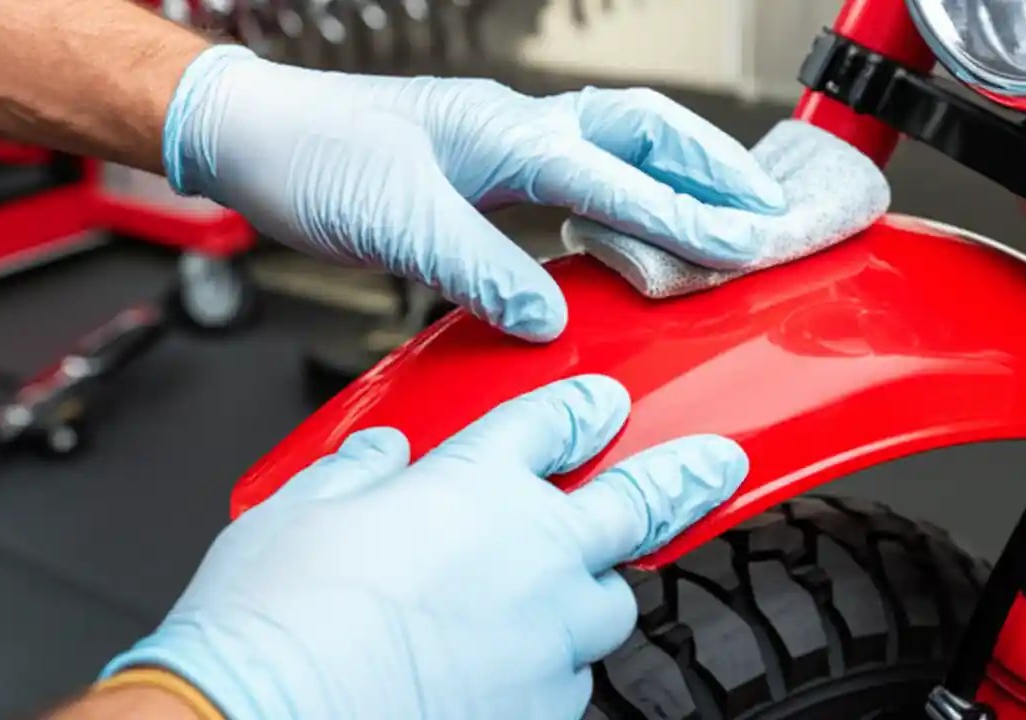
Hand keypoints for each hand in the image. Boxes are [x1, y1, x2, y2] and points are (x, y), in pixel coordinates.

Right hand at [101, 376, 747, 719]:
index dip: (587, 405)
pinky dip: (550, 667)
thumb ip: (356, 472)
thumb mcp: (300, 509)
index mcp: (476, 484)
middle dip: (684, 477)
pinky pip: (570, 680)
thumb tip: (379, 457)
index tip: (604, 402)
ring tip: (567, 593)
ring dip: (592, 590)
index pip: (557, 421)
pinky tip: (511, 668)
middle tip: (714, 464)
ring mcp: (547, 637)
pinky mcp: (540, 710)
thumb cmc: (276, 620)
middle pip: (637, 503)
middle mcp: (533, 554)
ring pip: (609, 605)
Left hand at [164, 46, 785, 340]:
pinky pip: (579, 173)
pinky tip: (630, 226)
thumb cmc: (315, 159)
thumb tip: (549, 320)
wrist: (253, 133)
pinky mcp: (483, 164)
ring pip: (619, 146)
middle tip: (772, 208)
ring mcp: (504, 141)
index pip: (622, 180)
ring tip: (726, 213)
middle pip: (647, 134)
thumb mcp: (400, 223)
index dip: (690, 218)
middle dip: (716, 169)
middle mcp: (519, 128)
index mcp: (509, 136)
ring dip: (678, 176)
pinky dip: (624, 194)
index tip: (749, 248)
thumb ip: (481, 270)